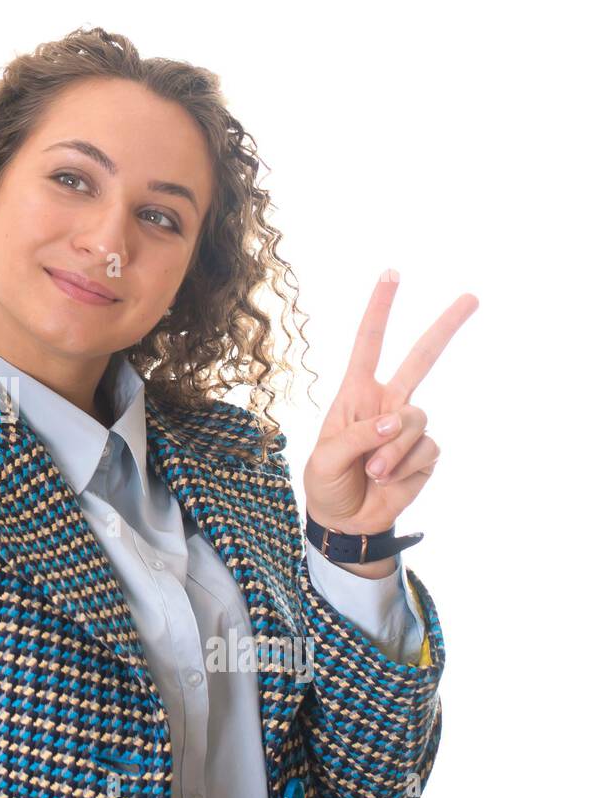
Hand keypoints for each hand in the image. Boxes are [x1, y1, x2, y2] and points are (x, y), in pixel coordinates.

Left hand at [303, 269, 478, 536]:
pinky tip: (388, 480)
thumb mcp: (325, 458)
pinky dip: (404, 467)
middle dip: (445, 328)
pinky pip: (425, 450)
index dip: (379, 311)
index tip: (392, 275)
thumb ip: (360, 434)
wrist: (346, 521)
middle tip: (472, 298)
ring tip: (372, 472)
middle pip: (421, 358)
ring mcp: (407, 428)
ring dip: (392, 450)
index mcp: (356, 395)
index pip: (368, 345)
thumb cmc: (326, 483)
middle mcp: (386, 403)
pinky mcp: (424, 453)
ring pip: (416, 420)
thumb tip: (398, 419)